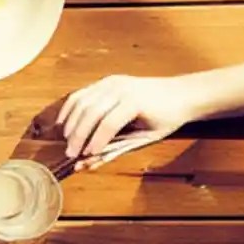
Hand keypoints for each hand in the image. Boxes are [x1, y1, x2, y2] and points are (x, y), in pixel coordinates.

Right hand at [57, 74, 197, 159]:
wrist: (180, 93)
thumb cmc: (166, 118)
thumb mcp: (147, 138)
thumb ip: (118, 149)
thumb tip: (92, 162)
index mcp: (134, 102)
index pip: (108, 123)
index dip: (95, 141)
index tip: (86, 156)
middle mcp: (120, 88)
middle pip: (91, 112)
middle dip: (78, 135)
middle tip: (71, 153)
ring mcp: (111, 82)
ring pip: (82, 102)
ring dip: (71, 124)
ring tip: (67, 142)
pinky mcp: (105, 82)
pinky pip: (81, 94)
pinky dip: (69, 109)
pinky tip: (63, 123)